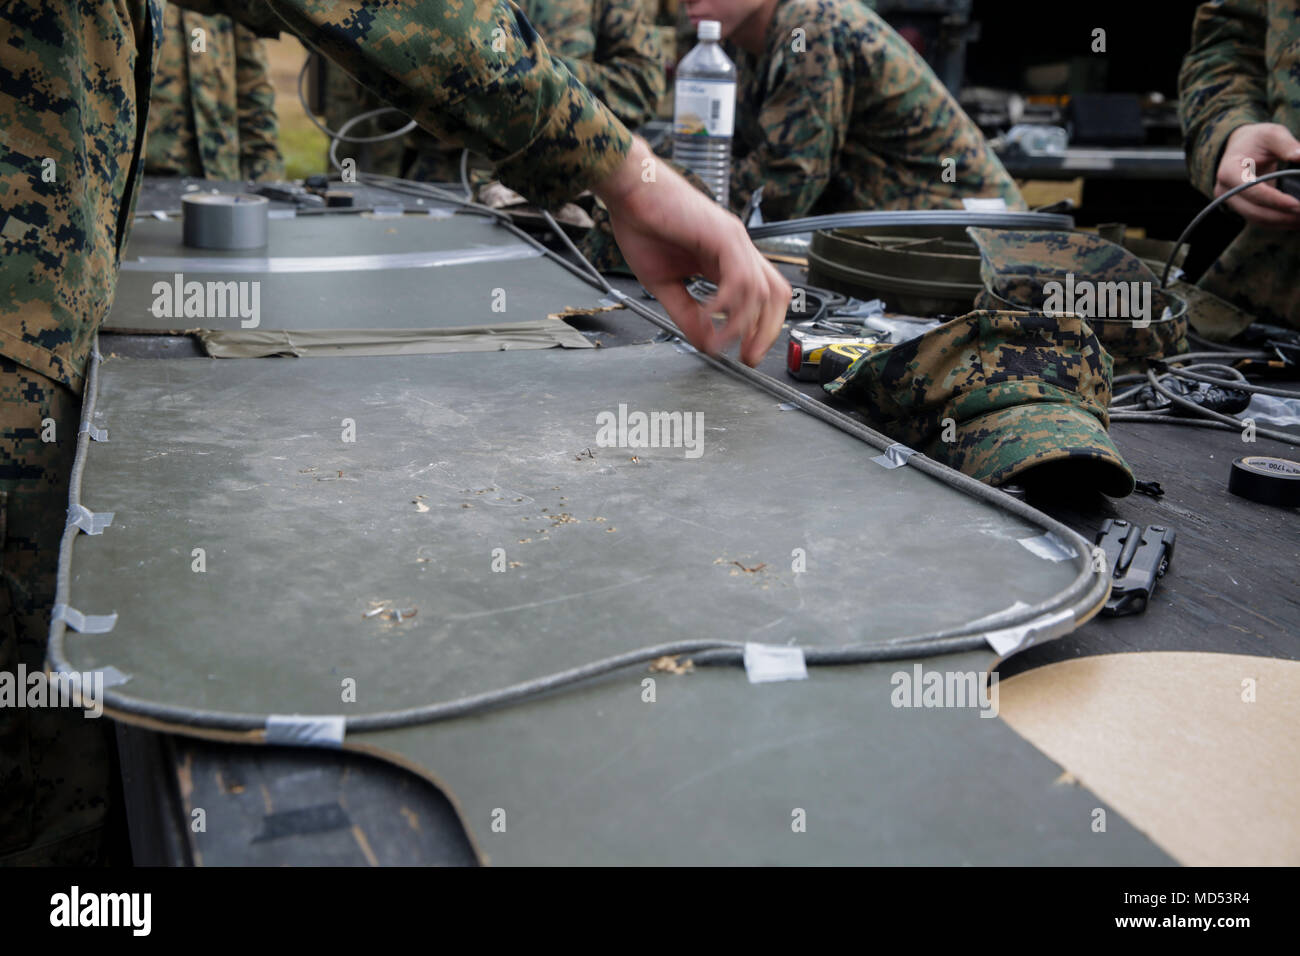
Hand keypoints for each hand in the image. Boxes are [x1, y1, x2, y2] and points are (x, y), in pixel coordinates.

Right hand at [593, 138, 789, 366]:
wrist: (628, 188)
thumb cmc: (641, 224)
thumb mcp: (663, 283)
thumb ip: (686, 313)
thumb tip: (705, 343)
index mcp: (726, 259)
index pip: (761, 298)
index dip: (759, 329)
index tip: (742, 353)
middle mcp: (738, 249)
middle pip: (776, 295)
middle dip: (767, 331)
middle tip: (747, 356)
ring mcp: (734, 240)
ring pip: (761, 291)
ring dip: (743, 323)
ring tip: (718, 339)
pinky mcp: (724, 235)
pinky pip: (740, 277)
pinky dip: (728, 303)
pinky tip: (707, 313)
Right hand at [1214, 123, 1299, 226]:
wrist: (1240, 147)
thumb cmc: (1256, 139)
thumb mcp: (1271, 134)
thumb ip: (1286, 145)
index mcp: (1229, 172)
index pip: (1252, 191)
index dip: (1275, 200)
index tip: (1297, 204)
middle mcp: (1226, 191)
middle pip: (1254, 211)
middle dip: (1281, 216)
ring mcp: (1232, 202)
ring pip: (1257, 219)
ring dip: (1282, 223)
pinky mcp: (1242, 208)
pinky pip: (1260, 220)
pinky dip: (1278, 222)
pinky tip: (1296, 221)